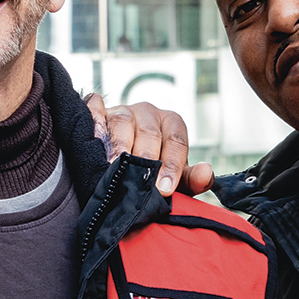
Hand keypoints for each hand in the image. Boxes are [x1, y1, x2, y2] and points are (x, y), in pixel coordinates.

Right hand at [85, 92, 215, 196]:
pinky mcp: (98, 112)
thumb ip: (191, 179)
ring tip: (115, 166)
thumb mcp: (174, 177)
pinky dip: (94, 120)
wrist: (120, 164)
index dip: (172, 165)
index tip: (165, 189)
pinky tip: (93, 137)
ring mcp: (121, 110)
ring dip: (119, 146)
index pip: (176, 141)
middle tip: (141, 180)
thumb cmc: (152, 169)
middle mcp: (147, 113)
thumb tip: (205, 174)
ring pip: (122, 122)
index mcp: (171, 124)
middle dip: (146, 158)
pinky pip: (95, 109)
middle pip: (149, 132)